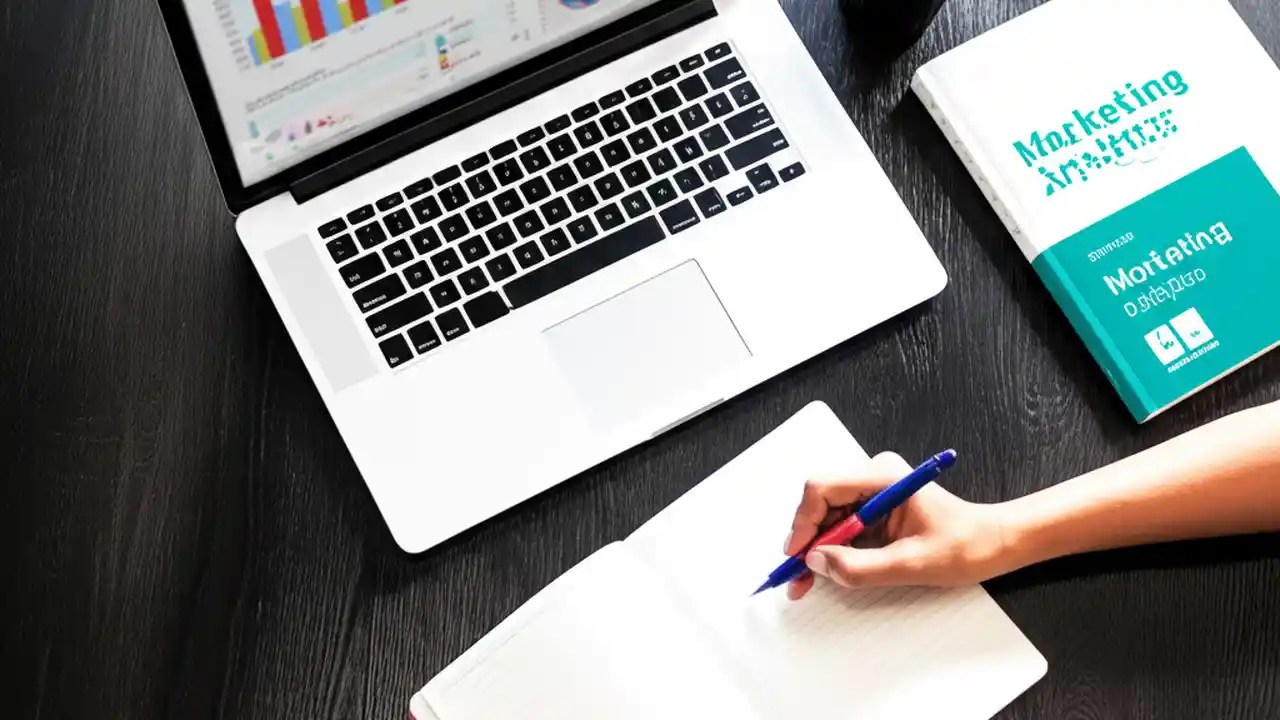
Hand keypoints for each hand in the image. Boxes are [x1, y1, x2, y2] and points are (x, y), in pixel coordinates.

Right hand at [784, 452, 1012, 599]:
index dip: (804, 522)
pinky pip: (843, 524)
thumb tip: (817, 562)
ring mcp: (873, 491)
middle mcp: (874, 477)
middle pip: (821, 502)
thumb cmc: (966, 546)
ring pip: (828, 515)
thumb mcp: (912, 564)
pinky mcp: (876, 507)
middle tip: (796, 576)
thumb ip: (860, 566)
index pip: (823, 488)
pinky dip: (832, 548)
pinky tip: (826, 570)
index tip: (797, 554)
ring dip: (816, 547)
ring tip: (807, 580)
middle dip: (806, 539)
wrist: (994, 543)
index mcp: (883, 477)